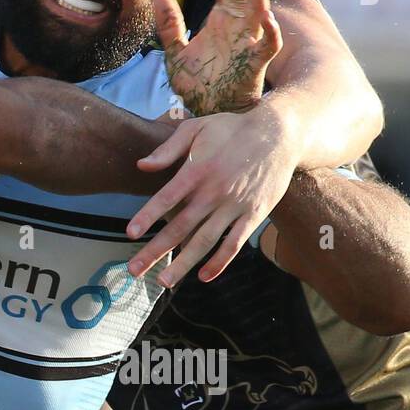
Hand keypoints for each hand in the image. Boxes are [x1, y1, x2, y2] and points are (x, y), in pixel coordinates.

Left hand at [126, 104, 298, 285]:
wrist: (280, 134)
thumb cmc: (232, 128)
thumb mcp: (197, 127)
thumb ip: (168, 149)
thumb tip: (141, 165)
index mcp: (197, 170)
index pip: (166, 198)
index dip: (148, 216)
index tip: (129, 234)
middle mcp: (214, 192)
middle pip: (180, 227)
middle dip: (155, 250)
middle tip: (134, 270)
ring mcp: (235, 206)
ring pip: (205, 241)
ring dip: (183, 263)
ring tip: (163, 282)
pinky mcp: (253, 215)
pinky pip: (234, 243)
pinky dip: (220, 262)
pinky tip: (203, 276)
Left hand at [155, 0, 281, 115]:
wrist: (209, 114)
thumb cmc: (199, 85)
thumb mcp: (177, 53)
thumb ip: (169, 26)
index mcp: (222, 21)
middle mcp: (239, 27)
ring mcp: (249, 44)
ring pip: (259, 10)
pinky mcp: (254, 65)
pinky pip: (266, 47)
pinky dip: (270, 34)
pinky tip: (268, 20)